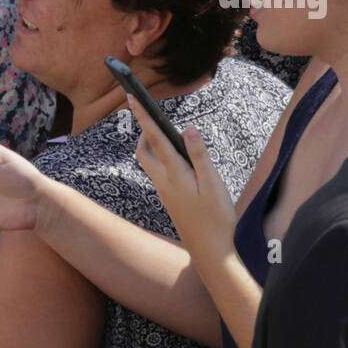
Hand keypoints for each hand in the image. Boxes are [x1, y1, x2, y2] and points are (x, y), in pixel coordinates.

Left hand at [127, 95, 236, 260]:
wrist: (209, 250)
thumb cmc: (216, 218)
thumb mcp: (214, 184)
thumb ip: (200, 156)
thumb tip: (188, 129)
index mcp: (174, 173)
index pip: (154, 137)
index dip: (143, 115)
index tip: (131, 96)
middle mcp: (163, 180)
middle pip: (143, 149)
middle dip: (142, 129)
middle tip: (147, 111)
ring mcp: (164, 190)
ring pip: (149, 161)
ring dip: (150, 143)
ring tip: (163, 130)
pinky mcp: (170, 197)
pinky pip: (158, 171)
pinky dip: (160, 157)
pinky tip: (176, 156)